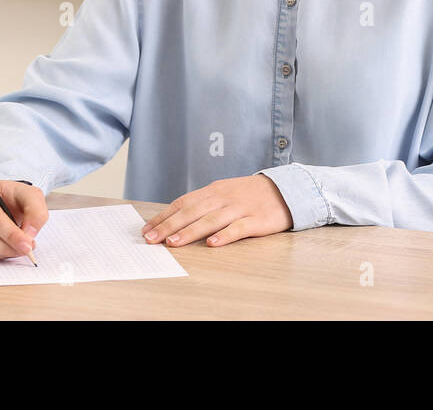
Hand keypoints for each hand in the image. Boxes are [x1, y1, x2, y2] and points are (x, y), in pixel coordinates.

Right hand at [0, 180, 47, 260]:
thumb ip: (35, 211)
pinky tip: (7, 250)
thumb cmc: (12, 197)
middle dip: (5, 245)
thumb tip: (29, 234)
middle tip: (26, 250)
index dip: (9, 233)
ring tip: (19, 249)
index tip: (27, 244)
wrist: (1, 202)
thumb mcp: (29, 195)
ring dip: (1, 253)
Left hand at [142, 174, 292, 247]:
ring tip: (173, 242)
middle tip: (151, 239)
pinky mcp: (256, 220)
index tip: (146, 229)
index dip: (164, 216)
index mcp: (213, 191)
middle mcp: (223, 198)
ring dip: (190, 231)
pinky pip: (238, 228)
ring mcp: (240, 208)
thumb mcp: (224, 193)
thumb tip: (175, 218)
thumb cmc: (249, 194)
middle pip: (192, 212)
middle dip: (169, 226)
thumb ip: (203, 204)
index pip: (183, 203)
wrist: (285, 189)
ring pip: (211, 220)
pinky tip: (212, 243)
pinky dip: (224, 235)